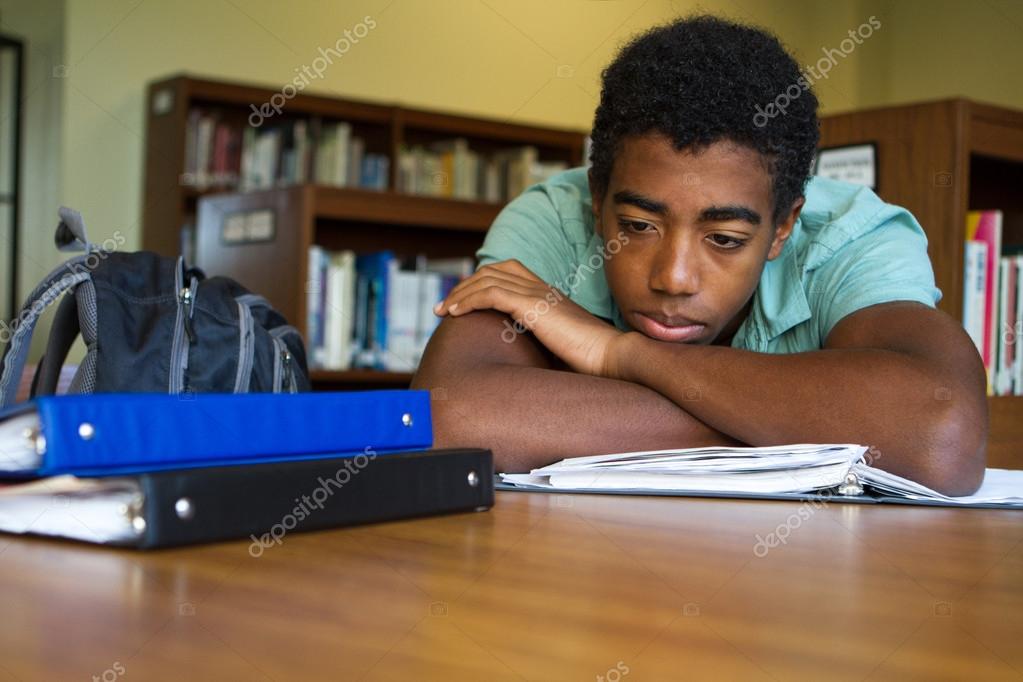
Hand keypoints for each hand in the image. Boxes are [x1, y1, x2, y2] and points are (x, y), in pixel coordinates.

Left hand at [434, 259, 622, 375]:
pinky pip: (491, 294)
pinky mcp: (533, 306)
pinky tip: (455, 313)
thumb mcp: (562, 346)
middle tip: (445, 306)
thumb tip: (522, 362)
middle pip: (493, 271)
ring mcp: (538, 294)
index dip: (482, 280)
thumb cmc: (593, 360)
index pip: (509, 271)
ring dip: (460, 293)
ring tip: (443, 310)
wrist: (612, 356)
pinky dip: (469, 300)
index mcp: (549, 294)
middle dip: (465, 286)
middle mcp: (542, 288)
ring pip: (488, 279)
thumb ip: (543, 343)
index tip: (463, 301)